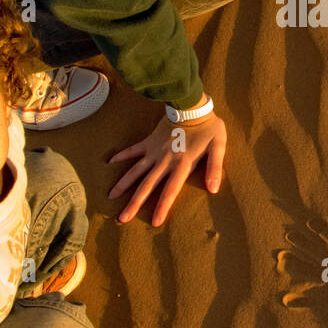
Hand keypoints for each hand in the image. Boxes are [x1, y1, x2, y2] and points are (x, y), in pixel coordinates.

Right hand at [106, 107, 226, 224]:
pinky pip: (133, 149)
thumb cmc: (208, 126)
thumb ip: (215, 168)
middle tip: (122, 218)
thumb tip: (214, 189)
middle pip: (147, 185)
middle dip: (134, 203)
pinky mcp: (150, 140)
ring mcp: (154, 151)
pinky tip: (109, 161)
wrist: (191, 104)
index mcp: (181, 164)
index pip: (170, 190)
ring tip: (110, 196)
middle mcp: (164, 161)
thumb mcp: (218, 146)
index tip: (154, 222)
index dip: (162, 207)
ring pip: (136, 170)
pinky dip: (122, 155)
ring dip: (123, 184)